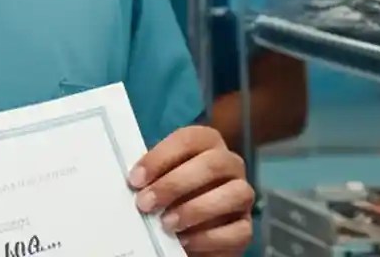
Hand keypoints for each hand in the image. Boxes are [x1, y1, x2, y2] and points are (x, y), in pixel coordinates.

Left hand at [128, 126, 253, 255]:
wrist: (185, 230)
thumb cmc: (168, 196)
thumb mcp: (157, 180)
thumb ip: (151, 175)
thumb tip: (133, 181)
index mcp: (206, 143)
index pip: (189, 139)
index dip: (161, 157)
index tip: (136, 180)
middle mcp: (229, 164)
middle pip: (212, 164)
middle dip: (174, 184)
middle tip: (146, 203)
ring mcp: (242, 194)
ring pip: (234, 193)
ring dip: (195, 209)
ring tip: (166, 224)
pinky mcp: (246, 226)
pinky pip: (237, 230)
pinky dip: (208, 237)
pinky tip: (185, 241)